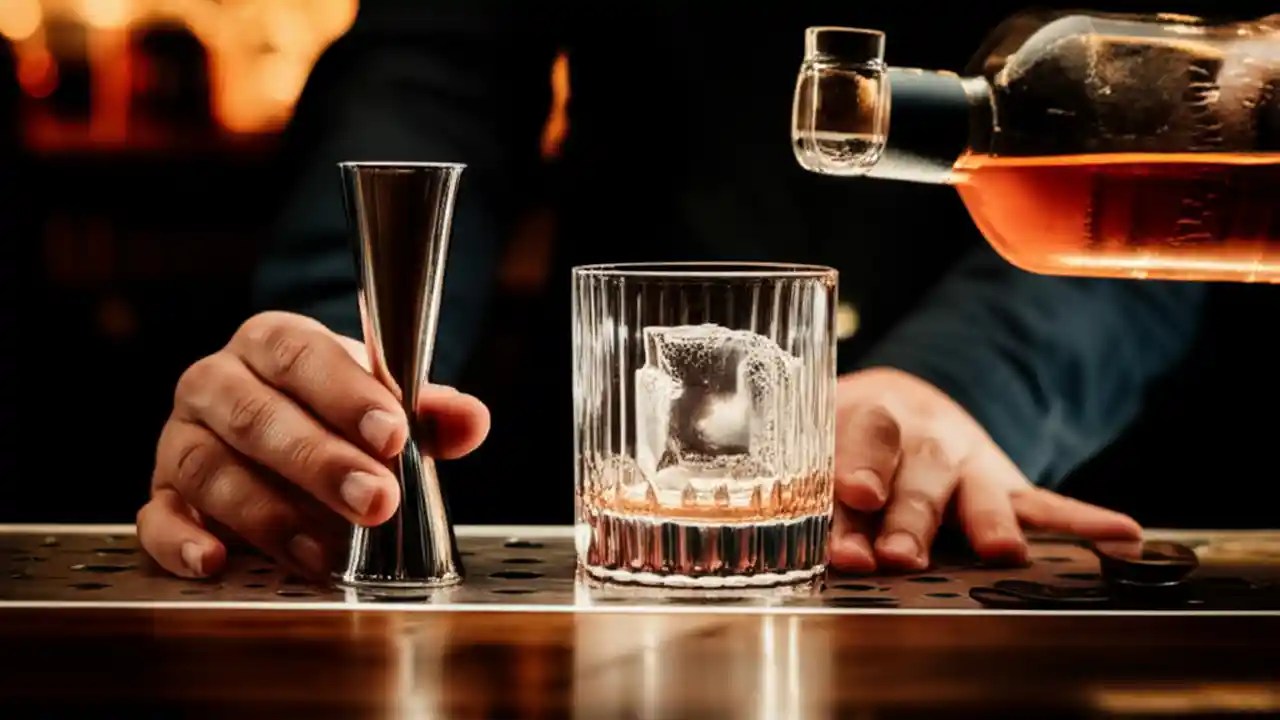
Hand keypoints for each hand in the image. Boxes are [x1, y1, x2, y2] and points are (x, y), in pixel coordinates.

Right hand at [138, 311, 489, 579]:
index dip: (347, 395)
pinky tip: (217, 561)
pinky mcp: (161, 496)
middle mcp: (215, 384)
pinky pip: (156, 517)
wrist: (274, 437)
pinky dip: (181, 541)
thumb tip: (472, 419)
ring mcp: (180, 440)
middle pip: (256, 417)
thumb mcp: (381, 407)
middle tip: (375, 500)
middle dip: (319, 463)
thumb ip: (426, 413)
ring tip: (324, 552)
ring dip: (267, 514)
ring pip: (209, 469)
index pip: (302, 357)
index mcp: (270, 343)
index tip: (393, 434)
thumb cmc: (331, 415)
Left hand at [829, 368, 1140, 572]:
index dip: (860, 466)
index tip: (856, 495)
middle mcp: (925, 438)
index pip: (866, 439)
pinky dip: (1085, 522)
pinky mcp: (1007, 486)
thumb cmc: (850, 438)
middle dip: (912, 516)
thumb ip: (806, 485)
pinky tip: (1121, 534)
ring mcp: (969, 462)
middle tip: (900, 554)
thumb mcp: (821, 442)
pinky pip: (1048, 504)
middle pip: (920, 474)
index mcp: (872, 418)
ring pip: (977, 490)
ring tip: (1001, 551)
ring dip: (986, 522)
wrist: (902, 405)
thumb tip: (762, 533)